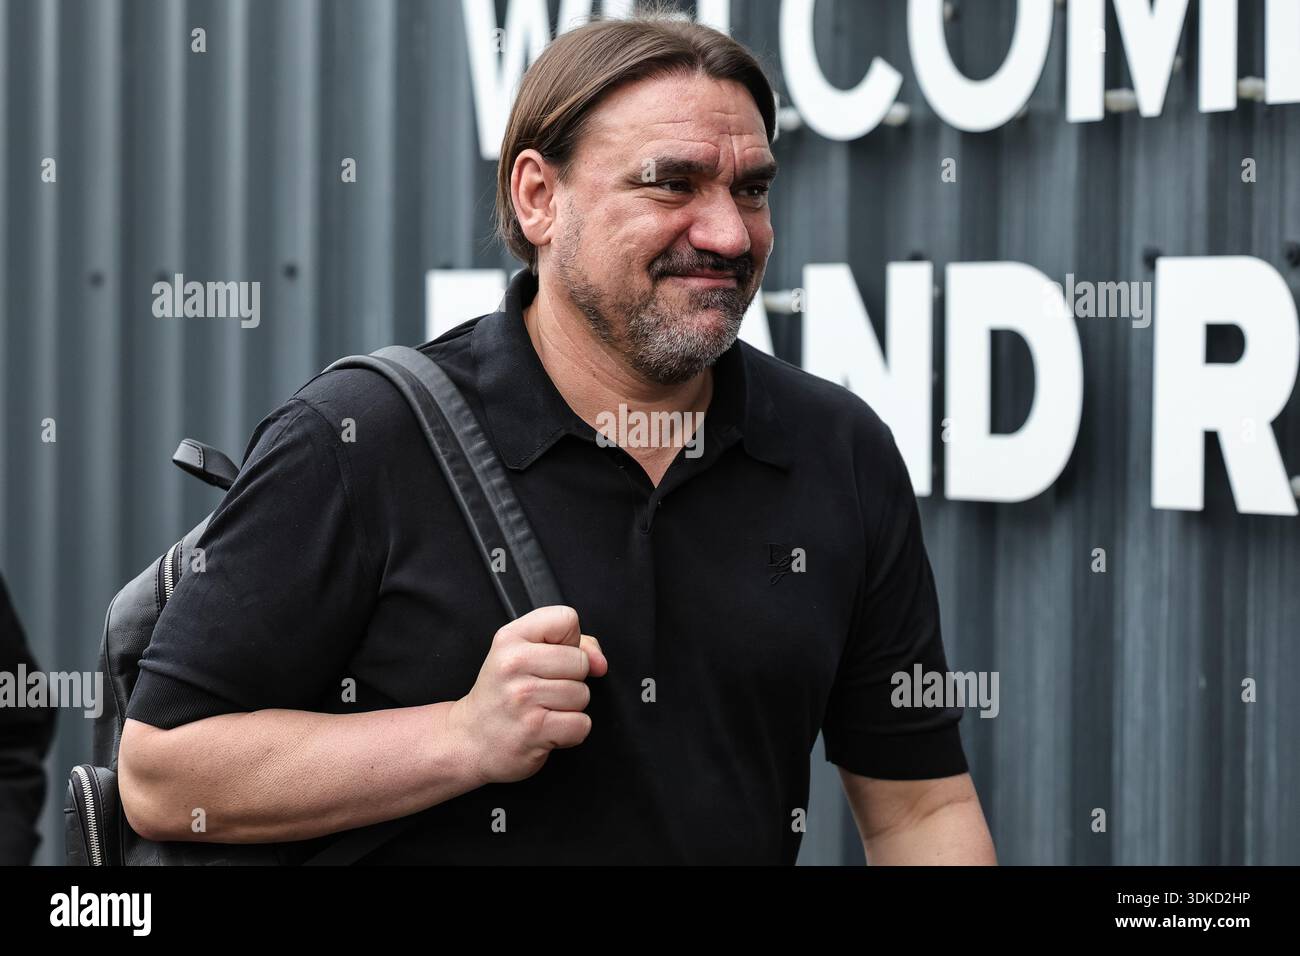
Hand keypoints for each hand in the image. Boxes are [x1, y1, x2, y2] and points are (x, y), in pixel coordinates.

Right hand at [449, 605, 607, 785]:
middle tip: (543, 690)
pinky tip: (547, 728)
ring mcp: (523, 697)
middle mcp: (514, 663)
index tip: (551, 658)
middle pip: (580, 661)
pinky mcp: (534, 729)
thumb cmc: (501, 696)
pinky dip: (570, 732)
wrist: (469, 739)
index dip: (569, 641)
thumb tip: (600, 662)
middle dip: (571, 679)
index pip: (567, 619)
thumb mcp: (522, 655)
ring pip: (582, 694)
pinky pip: (581, 724)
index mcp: (510, 638)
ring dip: (570, 707)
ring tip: (542, 709)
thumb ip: (568, 645)